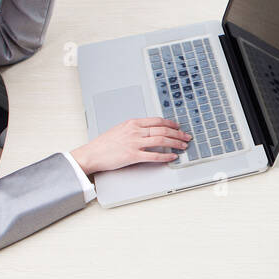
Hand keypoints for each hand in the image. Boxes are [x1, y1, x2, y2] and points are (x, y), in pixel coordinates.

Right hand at [70, 117, 191, 176]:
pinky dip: (165, 156)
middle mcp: (135, 131)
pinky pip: (154, 155)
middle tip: (186, 137)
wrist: (92, 154)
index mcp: (133, 123)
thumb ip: (134, 128)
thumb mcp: (120, 129)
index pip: (157, 120)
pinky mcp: (133, 156)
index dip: (171, 124)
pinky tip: (172, 157)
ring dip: (175, 143)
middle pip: (162, 130)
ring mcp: (134, 143)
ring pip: (161, 140)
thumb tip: (148, 130)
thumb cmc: (104, 144)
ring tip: (183, 146)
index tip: (178, 127)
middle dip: (177, 134)